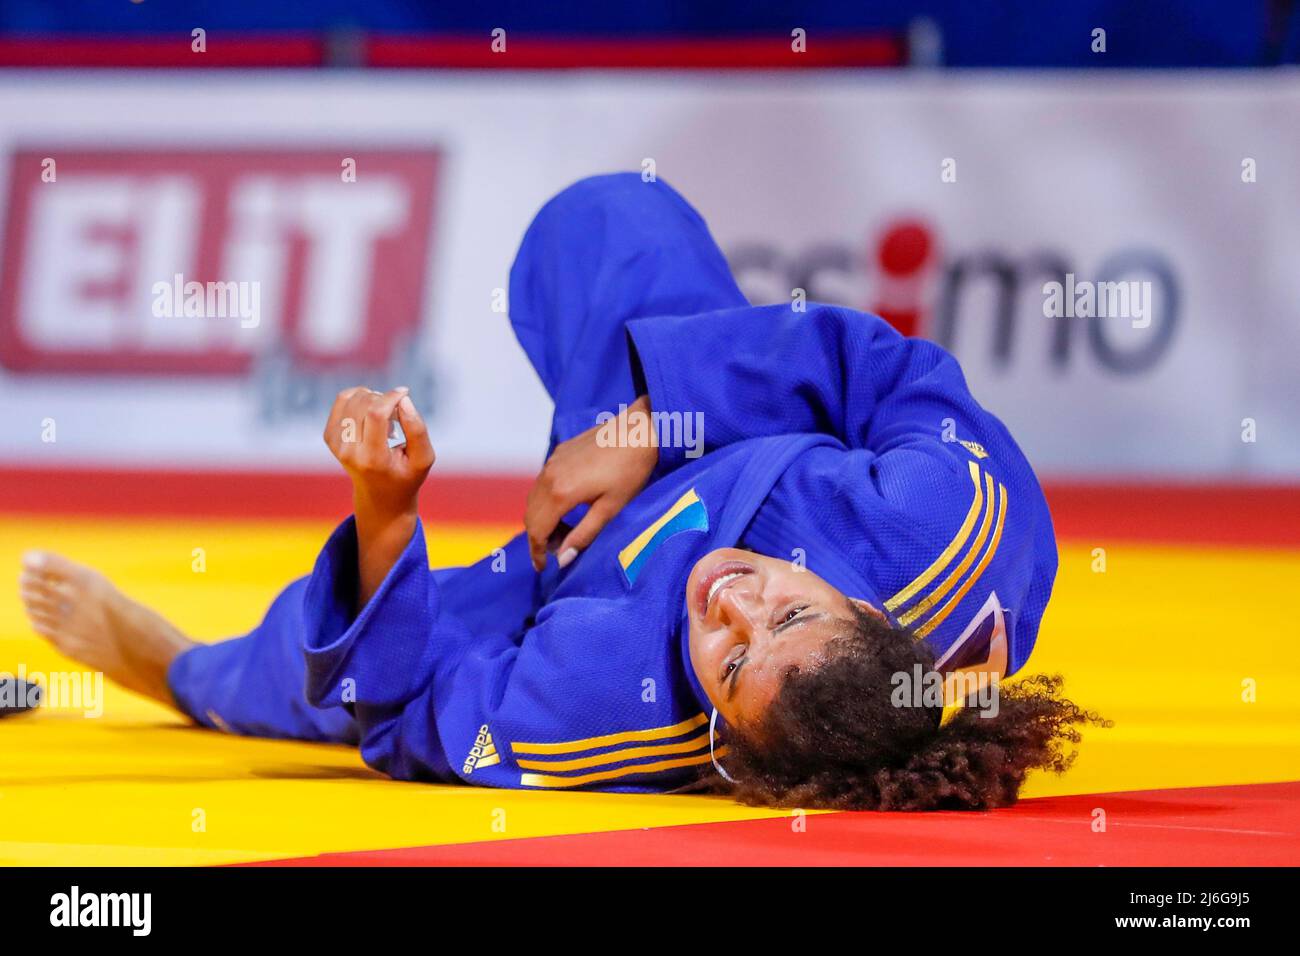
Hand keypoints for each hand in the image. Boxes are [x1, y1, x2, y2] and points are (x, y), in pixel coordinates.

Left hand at [324, 386, 434, 522]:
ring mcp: (336, 444)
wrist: (380, 496)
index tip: (405, 392)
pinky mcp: (329, 436)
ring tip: (386, 418)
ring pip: (353, 398)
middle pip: (364, 404)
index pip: (375, 415)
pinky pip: (343, 400)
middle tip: (397, 416)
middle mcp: (349, 452)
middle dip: (385, 399)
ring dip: (374, 399)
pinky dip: (360, 398)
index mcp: (373, 459)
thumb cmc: (406, 475)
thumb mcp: (423, 458)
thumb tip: (403, 399)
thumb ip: (418, 429)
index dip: (391, 397)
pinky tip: (372, 412)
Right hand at [525, 395, 657, 571]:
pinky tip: (567, 506)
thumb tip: (562, 560)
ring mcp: (553, 462)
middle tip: (558, 551)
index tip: (543, 568)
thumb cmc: (631, 471)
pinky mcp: (560, 452)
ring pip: (534, 498)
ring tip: (565, 531)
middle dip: (539, 537)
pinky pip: (542, 482)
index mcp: (560, 493)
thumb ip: (583, 535)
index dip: (537, 552)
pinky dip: (546, 500)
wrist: (640, 430)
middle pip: (531, 515)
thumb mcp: (610, 509)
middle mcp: (549, 476)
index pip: (537, 530)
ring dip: (542, 519)